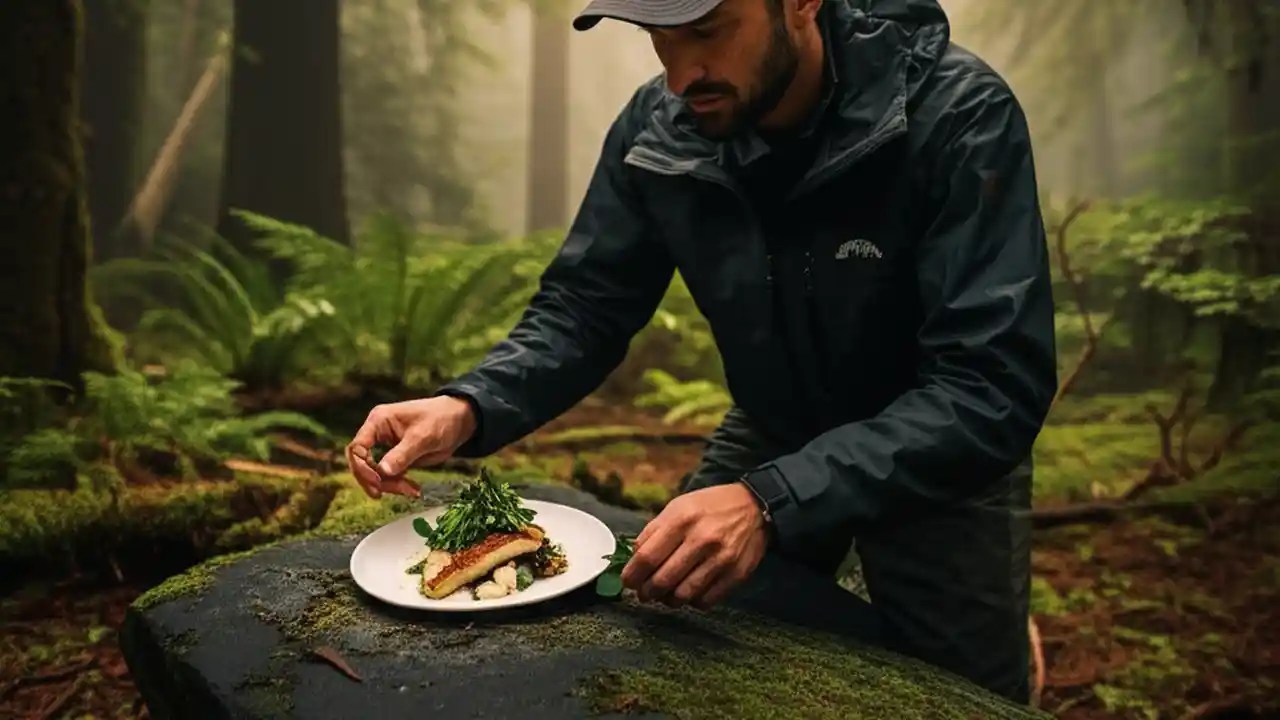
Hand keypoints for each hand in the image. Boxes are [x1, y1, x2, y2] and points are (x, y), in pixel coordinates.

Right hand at [346, 396, 476, 498]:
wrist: (459, 421)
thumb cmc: (441, 419)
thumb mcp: (423, 437)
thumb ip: (402, 454)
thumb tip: (383, 472)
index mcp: (378, 421)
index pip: (357, 447)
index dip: (362, 467)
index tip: (377, 481)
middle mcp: (377, 434)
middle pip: (362, 464)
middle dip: (376, 480)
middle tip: (392, 492)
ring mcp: (385, 447)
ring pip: (376, 474)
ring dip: (390, 486)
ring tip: (412, 492)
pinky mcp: (396, 458)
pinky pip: (389, 476)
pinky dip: (398, 485)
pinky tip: (414, 491)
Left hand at [621, 482, 767, 609]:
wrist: (755, 506)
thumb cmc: (710, 506)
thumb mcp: (678, 506)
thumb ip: (653, 531)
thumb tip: (633, 559)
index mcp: (682, 519)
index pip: (647, 557)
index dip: (632, 575)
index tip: (628, 581)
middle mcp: (702, 539)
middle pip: (662, 580)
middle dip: (646, 592)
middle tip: (643, 592)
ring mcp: (721, 559)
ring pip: (682, 595)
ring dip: (667, 600)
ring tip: (664, 594)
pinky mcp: (736, 574)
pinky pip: (705, 601)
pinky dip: (692, 602)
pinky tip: (688, 592)